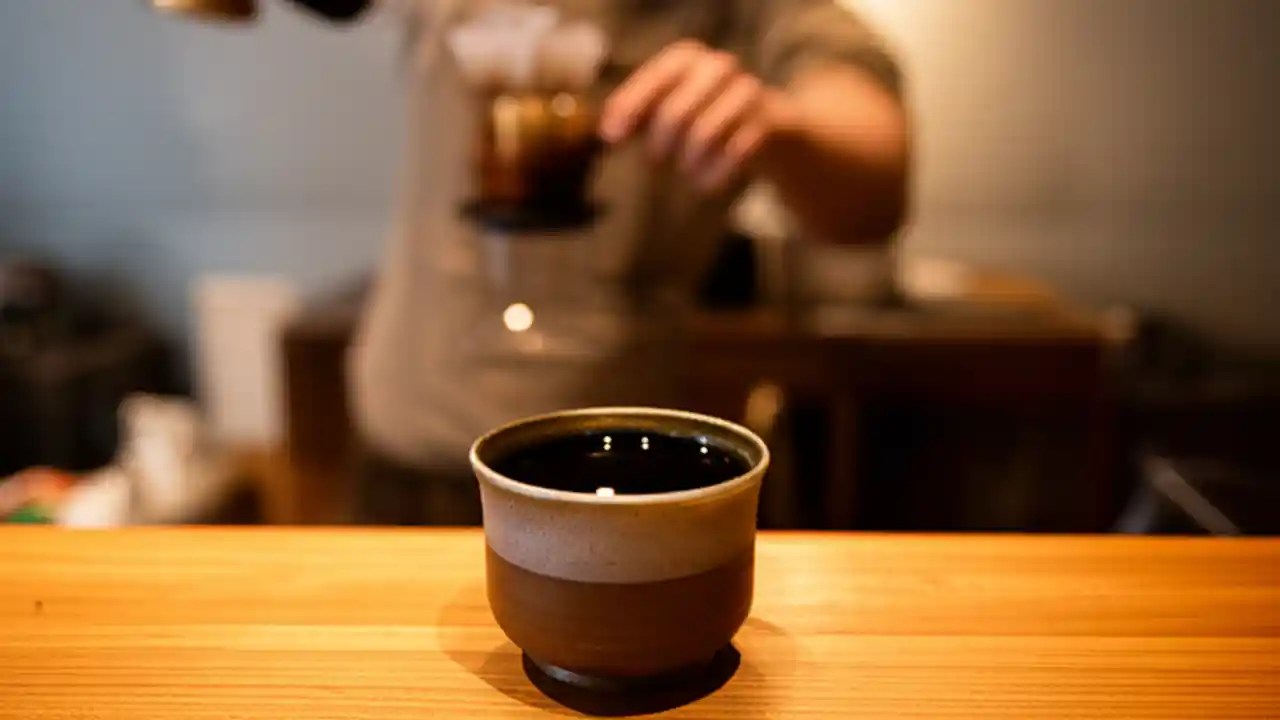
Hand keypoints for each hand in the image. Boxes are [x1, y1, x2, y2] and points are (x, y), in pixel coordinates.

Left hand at [599, 40, 786, 191]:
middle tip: (656, 160)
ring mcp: (746, 91)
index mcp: (687, 57)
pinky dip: (714, 175)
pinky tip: (706, 183)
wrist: (769, 126)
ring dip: (688, 163)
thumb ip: (635, 117)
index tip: (610, 137)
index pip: (652, 80)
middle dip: (659, 145)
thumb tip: (608, 132)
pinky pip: (733, 154)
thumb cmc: (704, 116)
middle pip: (674, 114)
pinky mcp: (767, 121)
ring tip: (685, 172)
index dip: (629, 108)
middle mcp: (717, 66)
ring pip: (703, 135)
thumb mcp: (666, 110)